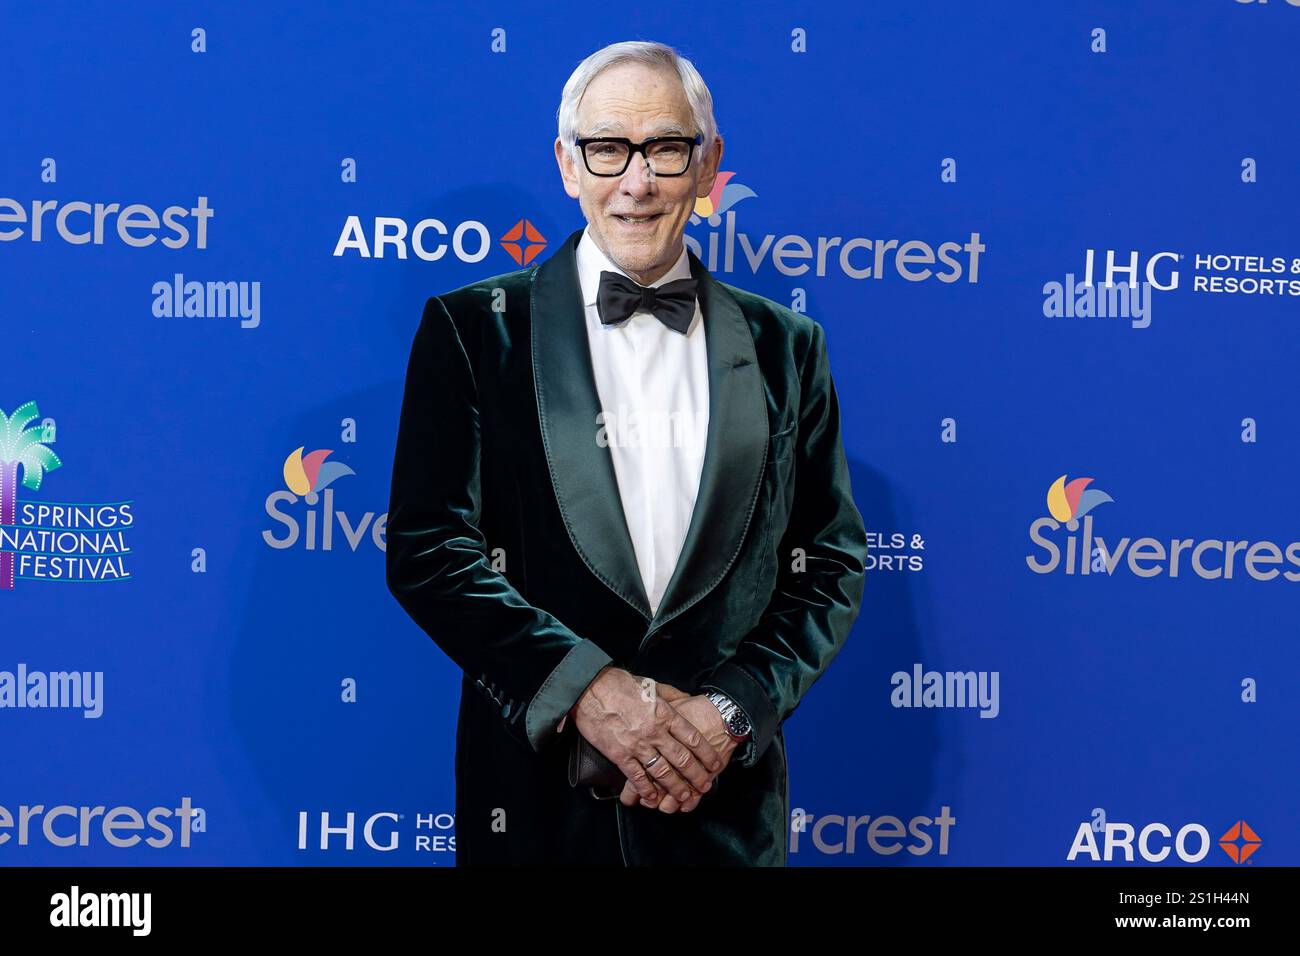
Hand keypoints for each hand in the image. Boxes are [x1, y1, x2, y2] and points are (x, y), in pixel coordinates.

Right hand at [619, 685, 741, 812]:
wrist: (591, 688)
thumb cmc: (621, 684)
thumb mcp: (652, 684)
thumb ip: (670, 695)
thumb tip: (687, 699)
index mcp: (664, 713)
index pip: (692, 737)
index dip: (706, 753)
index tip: (715, 763)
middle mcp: (655, 731)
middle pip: (682, 758)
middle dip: (696, 775)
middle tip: (704, 785)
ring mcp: (637, 744)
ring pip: (662, 771)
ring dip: (675, 786)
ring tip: (684, 796)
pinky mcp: (619, 754)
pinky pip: (637, 776)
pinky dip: (646, 789)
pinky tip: (652, 797)